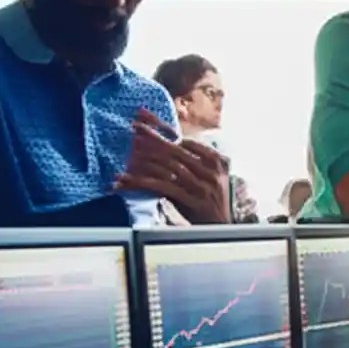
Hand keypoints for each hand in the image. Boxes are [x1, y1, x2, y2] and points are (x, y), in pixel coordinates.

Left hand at [116, 108, 229, 223]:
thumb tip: (166, 141)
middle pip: (176, 150)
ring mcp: (203, 186)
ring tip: (128, 154)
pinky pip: (164, 186)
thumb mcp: (207, 177)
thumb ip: (191, 161)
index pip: (186, 140)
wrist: (221, 228)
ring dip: (146, 160)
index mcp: (216, 161)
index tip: (145, 119)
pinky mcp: (193, 201)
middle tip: (134, 126)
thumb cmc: (209, 201)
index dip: (164, 128)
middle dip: (152, 137)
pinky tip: (127, 180)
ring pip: (168, 167)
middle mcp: (211, 172)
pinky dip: (143, 182)